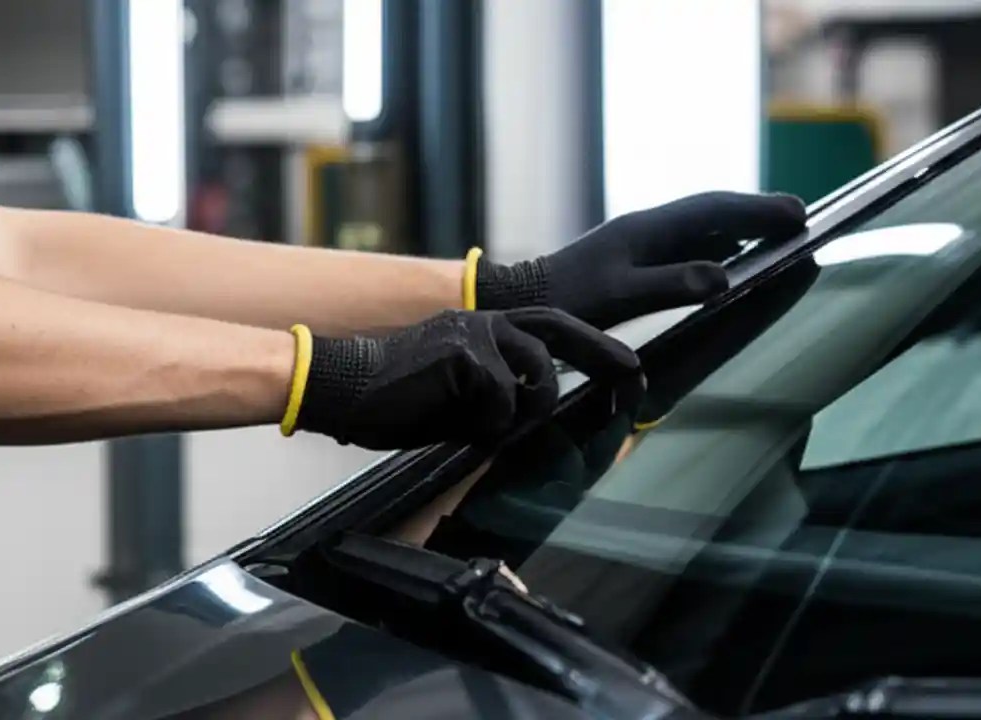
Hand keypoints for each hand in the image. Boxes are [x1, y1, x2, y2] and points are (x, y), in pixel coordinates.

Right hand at [286, 309, 642, 449]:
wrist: (343, 388)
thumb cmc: (399, 401)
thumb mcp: (463, 399)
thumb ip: (502, 398)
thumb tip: (538, 422)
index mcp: (490, 328)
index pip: (555, 329)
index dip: (596, 348)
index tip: (630, 370)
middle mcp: (488, 320)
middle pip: (562, 330)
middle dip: (606, 355)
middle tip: (636, 378)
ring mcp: (477, 331)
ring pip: (538, 374)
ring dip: (527, 412)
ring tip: (490, 430)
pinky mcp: (463, 352)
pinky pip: (502, 399)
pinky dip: (490, 424)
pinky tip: (462, 428)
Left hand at [472, 191, 806, 328]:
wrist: (521, 304)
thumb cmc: (567, 303)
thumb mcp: (620, 298)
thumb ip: (671, 284)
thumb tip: (723, 276)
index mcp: (646, 229)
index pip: (713, 210)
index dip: (757, 210)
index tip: (797, 213)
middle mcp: (647, 227)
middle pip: (712, 212)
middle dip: (757, 212)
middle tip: (801, 216)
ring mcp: (640, 241)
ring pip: (701, 226)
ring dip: (740, 227)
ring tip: (778, 234)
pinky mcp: (634, 258)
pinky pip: (688, 244)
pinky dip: (718, 245)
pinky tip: (732, 258)